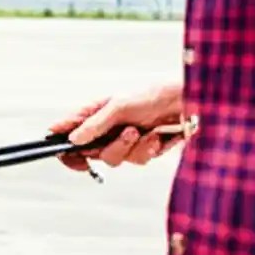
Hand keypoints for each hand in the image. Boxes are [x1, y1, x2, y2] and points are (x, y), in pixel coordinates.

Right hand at [48, 82, 184, 170]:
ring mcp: (125, 139)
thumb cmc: (153, 94)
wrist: (191, 101)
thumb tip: (73, 139)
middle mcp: (107, 128)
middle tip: (129, 133)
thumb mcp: (120, 105)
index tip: (68, 154)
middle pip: (92, 153)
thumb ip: (95, 124)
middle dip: (112, 148)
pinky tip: (159, 136)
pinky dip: (149, 150)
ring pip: (116, 160)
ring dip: (133, 148)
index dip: (63, 146)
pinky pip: (139, 160)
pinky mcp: (143, 148)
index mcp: (95, 113)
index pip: (68, 133)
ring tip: (147, 132)